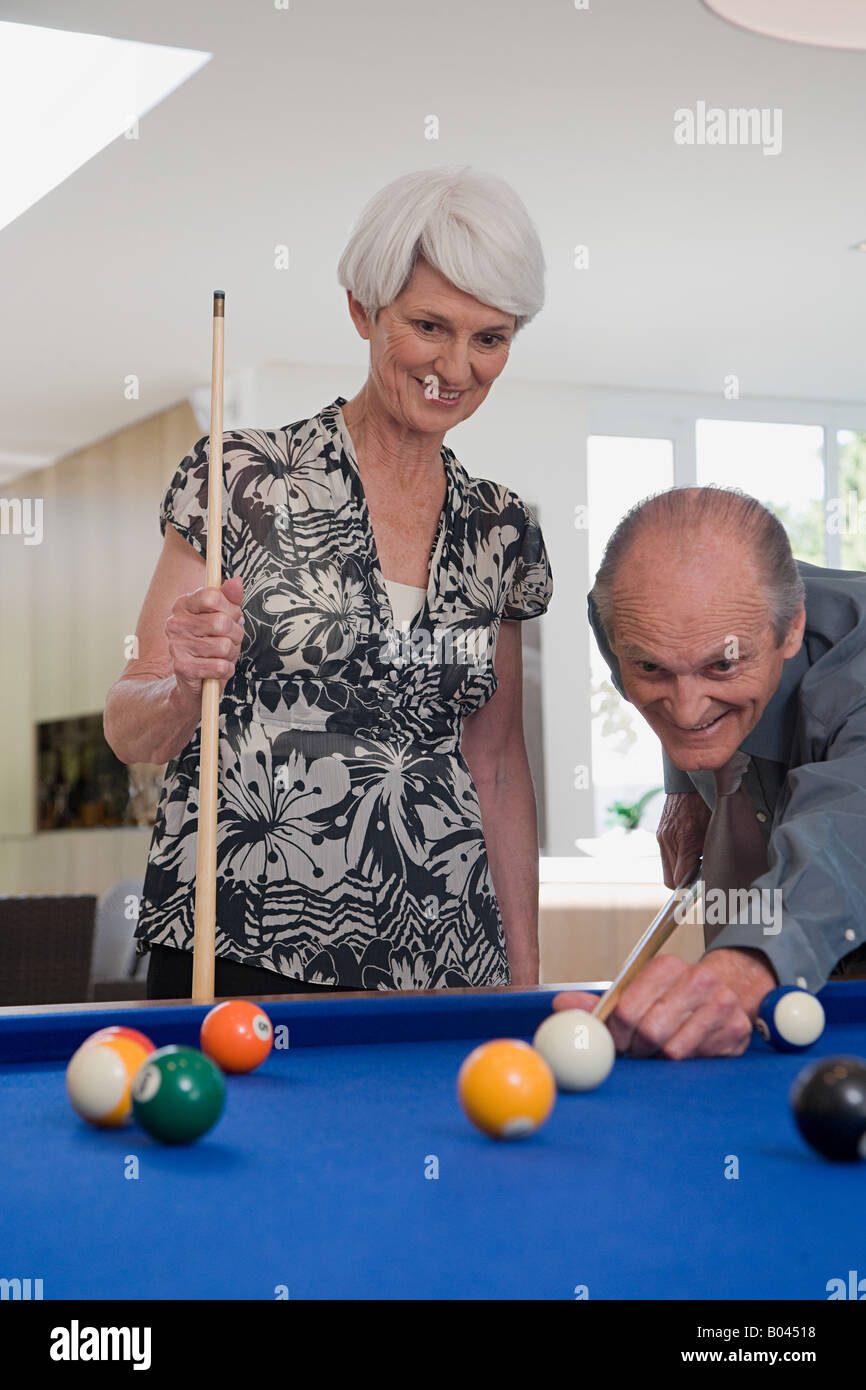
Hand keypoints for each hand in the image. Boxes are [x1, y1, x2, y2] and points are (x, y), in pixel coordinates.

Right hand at [165, 576, 244, 708]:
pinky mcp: (182, 667)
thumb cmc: (211, 644)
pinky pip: (221, 666)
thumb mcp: (222, 617)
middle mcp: (175, 623)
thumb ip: (230, 599)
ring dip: (230, 654)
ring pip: (224, 646)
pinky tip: (215, 670)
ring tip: (220, 656)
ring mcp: (176, 645)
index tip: (229, 617)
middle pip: (222, 622)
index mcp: (183, 605)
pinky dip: (226, 670)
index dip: (230, 609)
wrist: (192, 680)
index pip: (213, 596)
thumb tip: (237, 582)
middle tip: (228, 641)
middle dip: (235, 635)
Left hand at [550, 948, 776, 1058]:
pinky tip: (679, 1053)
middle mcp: (698, 980)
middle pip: (650, 1031)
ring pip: (672, 1050)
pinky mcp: (737, 1031)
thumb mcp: (635, 993)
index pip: (628, 1007)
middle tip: (631, 1054)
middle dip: (634, 1049)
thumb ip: (598, 1004)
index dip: (614, 1033)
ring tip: (654, 1051)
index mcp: (667, 965)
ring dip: (656, 1059)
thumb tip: (560, 1006)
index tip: (612, 1043)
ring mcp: (722, 1005)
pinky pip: (696, 1061)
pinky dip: (680, 1064)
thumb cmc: (669, 998)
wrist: (726, 992)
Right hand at [657, 791, 710, 887]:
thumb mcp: (714, 830)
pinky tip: (687, 852)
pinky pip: (665, 857)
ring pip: (666, 870)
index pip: (679, 879)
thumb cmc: (706, 804)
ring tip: (695, 863)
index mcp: (685, 840)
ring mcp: (661, 837)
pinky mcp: (659, 833)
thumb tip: (710, 875)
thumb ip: (709, 853)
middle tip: (698, 879)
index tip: (698, 890)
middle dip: (683, 883)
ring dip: (679, 871)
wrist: (690, 783)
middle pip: (670, 879)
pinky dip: (675, 859)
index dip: (688, 889)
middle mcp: (668, 840)